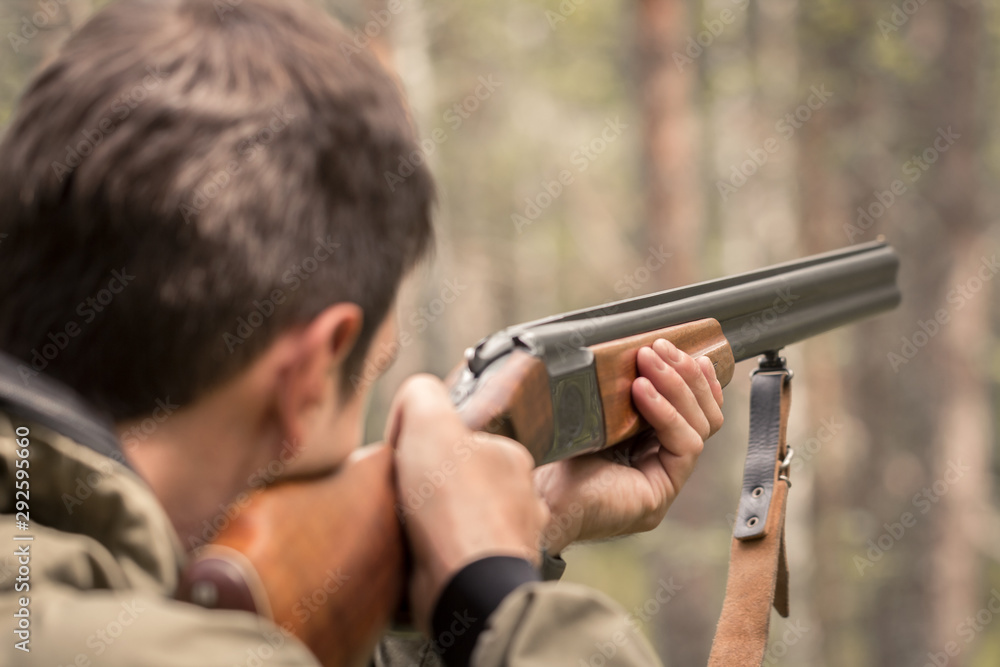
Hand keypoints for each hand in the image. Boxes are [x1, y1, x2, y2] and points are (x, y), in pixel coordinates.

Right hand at [386, 374, 548, 630]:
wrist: (467, 587)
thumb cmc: (455, 506)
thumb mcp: (430, 423)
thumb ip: (422, 396)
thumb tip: (413, 400)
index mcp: (511, 458)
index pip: (465, 440)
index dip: (429, 446)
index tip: (408, 459)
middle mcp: (520, 499)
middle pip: (463, 482)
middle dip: (431, 488)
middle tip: (403, 495)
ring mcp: (510, 542)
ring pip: (462, 523)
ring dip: (434, 527)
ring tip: (406, 529)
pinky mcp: (492, 579)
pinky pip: (459, 560)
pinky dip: (437, 560)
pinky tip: (417, 559)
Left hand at [532, 339, 723, 554]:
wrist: (531, 492)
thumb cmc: (549, 454)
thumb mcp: (589, 412)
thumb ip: (614, 390)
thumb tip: (632, 349)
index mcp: (645, 448)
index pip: (691, 412)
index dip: (692, 379)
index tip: (675, 348)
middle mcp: (659, 466)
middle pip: (704, 417)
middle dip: (685, 376)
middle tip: (660, 348)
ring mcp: (663, 482)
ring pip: (701, 428)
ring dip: (677, 386)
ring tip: (649, 360)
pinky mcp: (660, 493)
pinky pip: (685, 445)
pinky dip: (666, 412)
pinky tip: (642, 390)